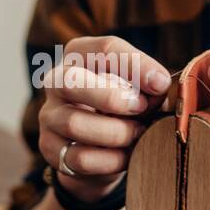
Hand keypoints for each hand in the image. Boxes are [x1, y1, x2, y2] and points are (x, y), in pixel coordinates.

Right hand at [37, 36, 171, 201]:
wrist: (99, 149)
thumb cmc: (122, 109)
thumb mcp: (137, 89)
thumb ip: (149, 84)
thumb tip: (159, 84)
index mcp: (80, 56)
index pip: (104, 49)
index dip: (135, 65)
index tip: (161, 83)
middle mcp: (56, 81)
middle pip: (71, 80)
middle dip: (111, 97)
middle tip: (141, 109)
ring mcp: (49, 116)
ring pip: (75, 123)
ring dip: (116, 133)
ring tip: (137, 135)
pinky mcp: (50, 148)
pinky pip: (79, 157)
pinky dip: (110, 160)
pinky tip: (125, 155)